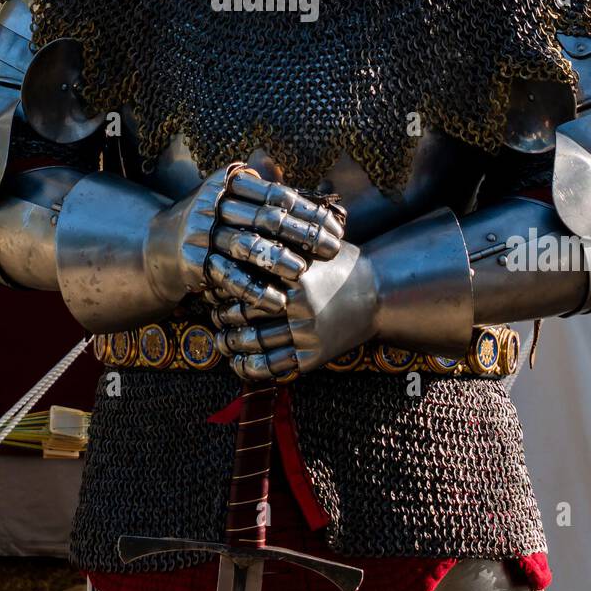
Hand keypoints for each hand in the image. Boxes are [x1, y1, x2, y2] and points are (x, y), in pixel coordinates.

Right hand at [144, 165, 342, 310]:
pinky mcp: (194, 262)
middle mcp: (213, 203)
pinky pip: (229, 277)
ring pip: (247, 246)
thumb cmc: (213, 223)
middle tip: (331, 249)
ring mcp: (202, 232)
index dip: (310, 212)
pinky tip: (277, 301)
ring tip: (303, 272)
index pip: (278, 195)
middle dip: (303, 234)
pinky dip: (254, 290)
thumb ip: (271, 197)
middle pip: (266, 217)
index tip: (337, 228)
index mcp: (229, 182)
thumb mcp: (234, 200)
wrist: (156, 245)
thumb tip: (329, 198)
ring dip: (278, 260)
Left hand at [211, 240, 377, 381]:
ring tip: (220, 340)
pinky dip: (250, 368)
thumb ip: (282, 237)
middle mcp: (299, 306)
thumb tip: (240, 222)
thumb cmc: (340, 265)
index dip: (223, 285)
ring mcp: (307, 334)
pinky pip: (274, 367)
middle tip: (212, 314)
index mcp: (296, 274)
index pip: (246, 280)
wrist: (379, 296)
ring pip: (255, 343)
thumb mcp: (314, 245)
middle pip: (245, 313)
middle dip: (222, 316)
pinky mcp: (313, 357)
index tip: (211, 284)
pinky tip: (237, 363)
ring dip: (230, 344)